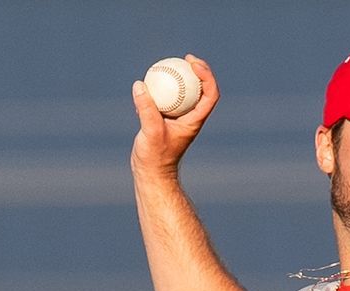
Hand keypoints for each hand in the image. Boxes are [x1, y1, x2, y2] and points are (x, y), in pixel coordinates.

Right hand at [131, 54, 220, 177]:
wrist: (151, 173)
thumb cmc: (155, 157)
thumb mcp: (150, 131)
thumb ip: (146, 109)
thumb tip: (140, 84)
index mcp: (195, 120)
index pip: (209, 94)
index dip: (206, 75)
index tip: (193, 64)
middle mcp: (190, 117)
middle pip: (201, 90)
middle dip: (197, 71)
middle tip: (186, 59)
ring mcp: (179, 118)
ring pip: (184, 93)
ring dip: (180, 78)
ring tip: (168, 65)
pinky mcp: (166, 120)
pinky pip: (167, 99)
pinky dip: (162, 90)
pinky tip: (148, 84)